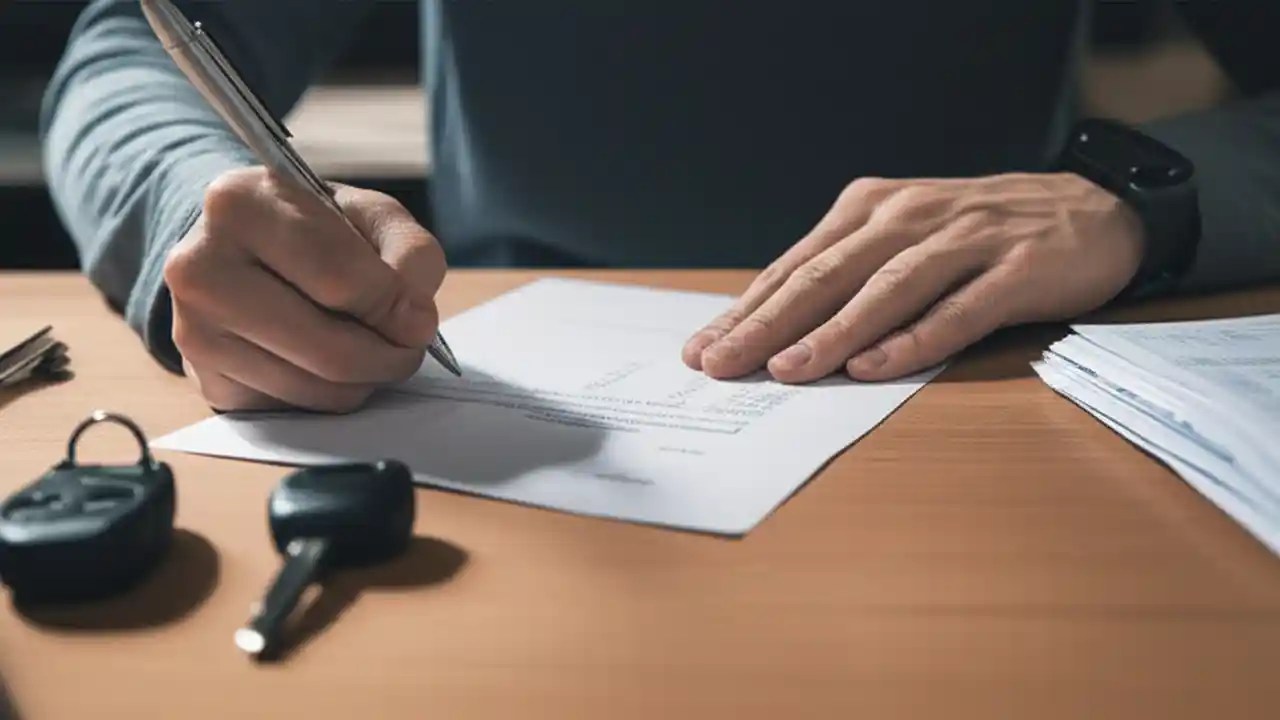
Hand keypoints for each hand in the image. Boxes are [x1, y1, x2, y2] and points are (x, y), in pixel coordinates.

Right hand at [164, 167, 444, 412]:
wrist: (246, 251)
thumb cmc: (316, 228)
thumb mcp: (372, 214)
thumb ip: (410, 253)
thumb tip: (412, 323)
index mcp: (240, 204)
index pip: (341, 279)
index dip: (397, 306)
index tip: (417, 313)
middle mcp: (200, 269)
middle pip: (331, 351)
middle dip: (391, 355)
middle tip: (408, 343)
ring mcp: (194, 333)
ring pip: (320, 391)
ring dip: (367, 378)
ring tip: (370, 345)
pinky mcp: (208, 384)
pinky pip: (299, 411)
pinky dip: (333, 395)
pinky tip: (328, 360)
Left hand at [682, 173, 1144, 382]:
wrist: (1091, 208)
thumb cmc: (978, 234)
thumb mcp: (903, 238)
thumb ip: (847, 275)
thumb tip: (775, 330)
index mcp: (871, 208)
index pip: (796, 267)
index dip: (746, 310)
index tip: (701, 349)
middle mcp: (908, 217)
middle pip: (825, 276)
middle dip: (766, 324)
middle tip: (720, 364)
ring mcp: (964, 240)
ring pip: (884, 290)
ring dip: (832, 333)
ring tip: (786, 370)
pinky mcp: (1016, 268)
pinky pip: (958, 310)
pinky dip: (914, 339)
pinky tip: (876, 367)